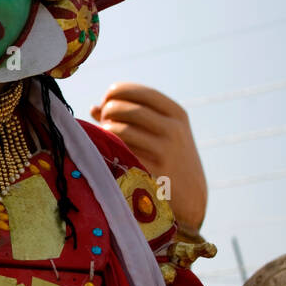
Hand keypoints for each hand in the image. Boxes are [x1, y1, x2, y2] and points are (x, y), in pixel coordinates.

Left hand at [90, 82, 207, 230]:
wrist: (191, 195)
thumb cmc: (168, 157)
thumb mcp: (163, 132)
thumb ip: (132, 116)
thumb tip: (95, 107)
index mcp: (175, 113)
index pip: (136, 91)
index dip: (114, 93)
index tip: (107, 101)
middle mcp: (172, 128)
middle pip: (123, 108)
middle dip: (106, 112)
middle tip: (104, 121)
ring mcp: (163, 150)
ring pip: (117, 129)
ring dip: (104, 131)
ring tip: (107, 136)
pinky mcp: (151, 169)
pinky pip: (118, 151)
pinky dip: (108, 147)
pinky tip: (110, 150)